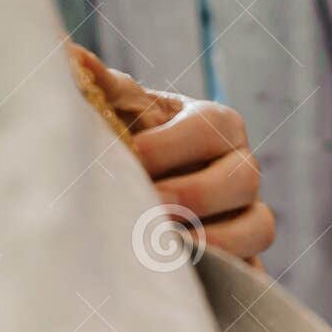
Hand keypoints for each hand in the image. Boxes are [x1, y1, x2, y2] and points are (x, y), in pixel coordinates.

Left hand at [73, 47, 275, 264]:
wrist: (137, 201)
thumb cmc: (130, 147)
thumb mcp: (119, 113)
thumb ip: (103, 88)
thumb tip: (71, 56)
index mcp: (216, 125)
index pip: (212, 128)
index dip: (171, 146)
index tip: (130, 158)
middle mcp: (242, 167)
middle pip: (245, 178)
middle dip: (193, 195)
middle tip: (148, 207)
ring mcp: (249, 215)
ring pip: (260, 226)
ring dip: (214, 239)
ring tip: (166, 246)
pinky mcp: (246, 259)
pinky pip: (253, 270)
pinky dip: (223, 271)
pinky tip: (181, 274)